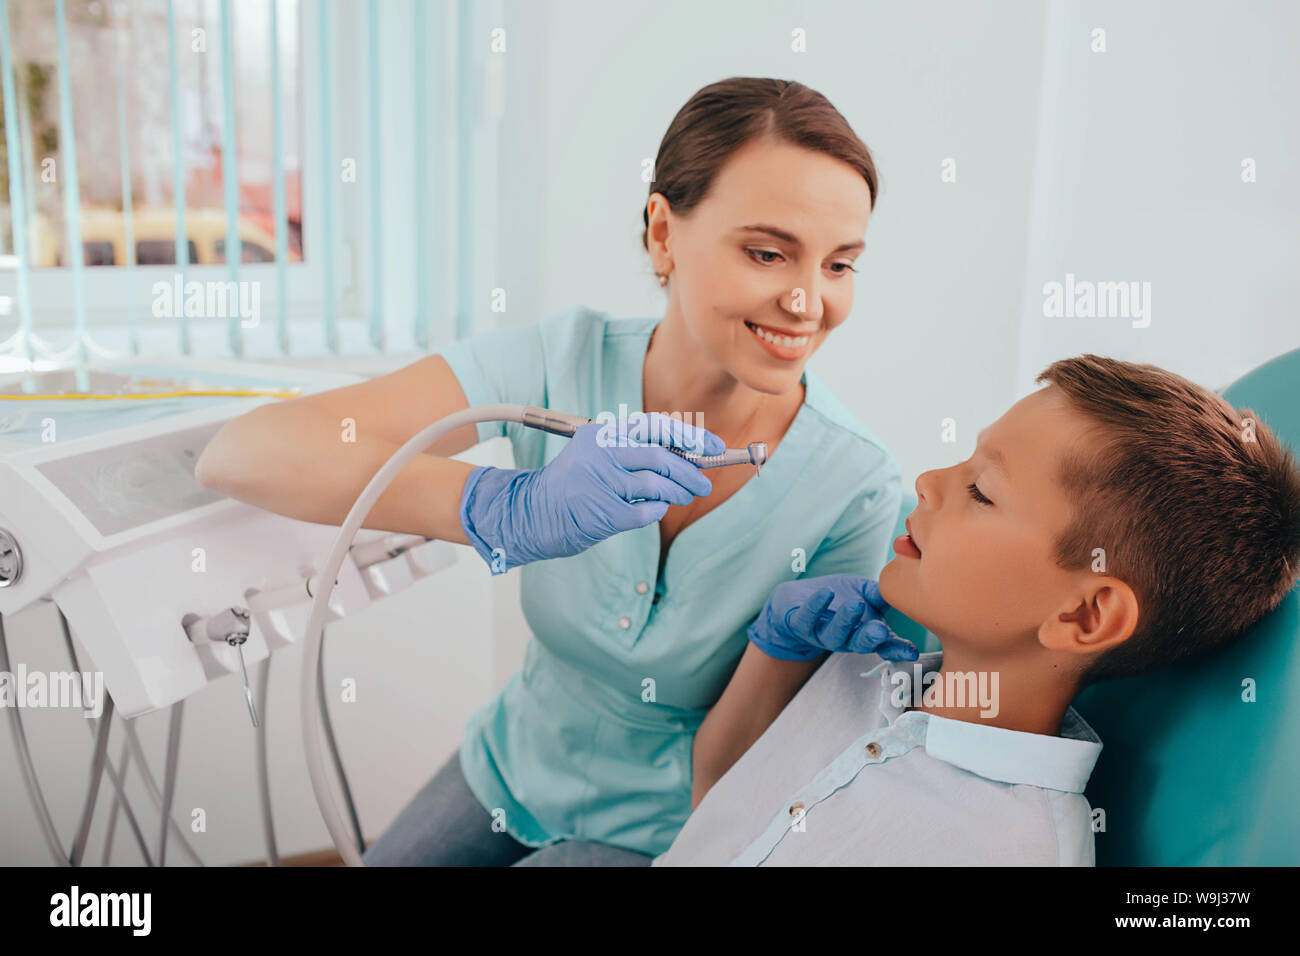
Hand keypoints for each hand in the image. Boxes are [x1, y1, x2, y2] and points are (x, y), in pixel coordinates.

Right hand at [459, 411, 723, 573]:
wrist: (535, 513)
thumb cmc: (576, 484)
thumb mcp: (599, 455)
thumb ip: (636, 451)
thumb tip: (690, 456)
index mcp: (603, 433)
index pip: (655, 426)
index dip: (690, 437)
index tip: (714, 448)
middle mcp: (601, 453)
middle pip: (660, 457)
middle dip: (690, 471)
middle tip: (703, 483)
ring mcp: (600, 483)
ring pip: (656, 485)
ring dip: (679, 492)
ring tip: (685, 496)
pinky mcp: (602, 512)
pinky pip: (646, 511)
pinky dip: (658, 510)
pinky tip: (656, 509)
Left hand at [747, 573, 918, 662]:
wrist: (796, 600)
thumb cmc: (836, 598)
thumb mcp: (863, 592)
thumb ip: (880, 594)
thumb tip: (898, 591)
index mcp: (864, 633)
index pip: (884, 644)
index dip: (896, 649)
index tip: (911, 652)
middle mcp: (845, 638)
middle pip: (860, 643)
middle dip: (870, 638)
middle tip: (880, 630)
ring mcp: (822, 633)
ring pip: (835, 634)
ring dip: (846, 620)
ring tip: (855, 605)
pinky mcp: (800, 623)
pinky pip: (808, 617)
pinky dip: (817, 606)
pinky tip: (826, 593)